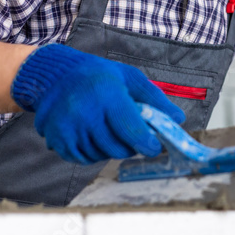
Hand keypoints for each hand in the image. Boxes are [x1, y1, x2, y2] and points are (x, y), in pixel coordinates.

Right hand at [10, 43, 184, 163]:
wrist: (56, 76)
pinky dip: (93, 152)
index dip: (148, 143)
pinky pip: (83, 159)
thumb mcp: (129, 77)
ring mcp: (68, 127)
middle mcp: (84, 111)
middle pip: (118, 148)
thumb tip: (178, 119)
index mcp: (107, 92)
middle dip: (130, 146)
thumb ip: (154, 98)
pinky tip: (92, 135)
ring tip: (108, 128)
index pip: (132, 130)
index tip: (155, 147)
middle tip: (131, 135)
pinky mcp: (57, 139)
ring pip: (101, 156)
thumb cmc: (99, 76)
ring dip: (110, 148)